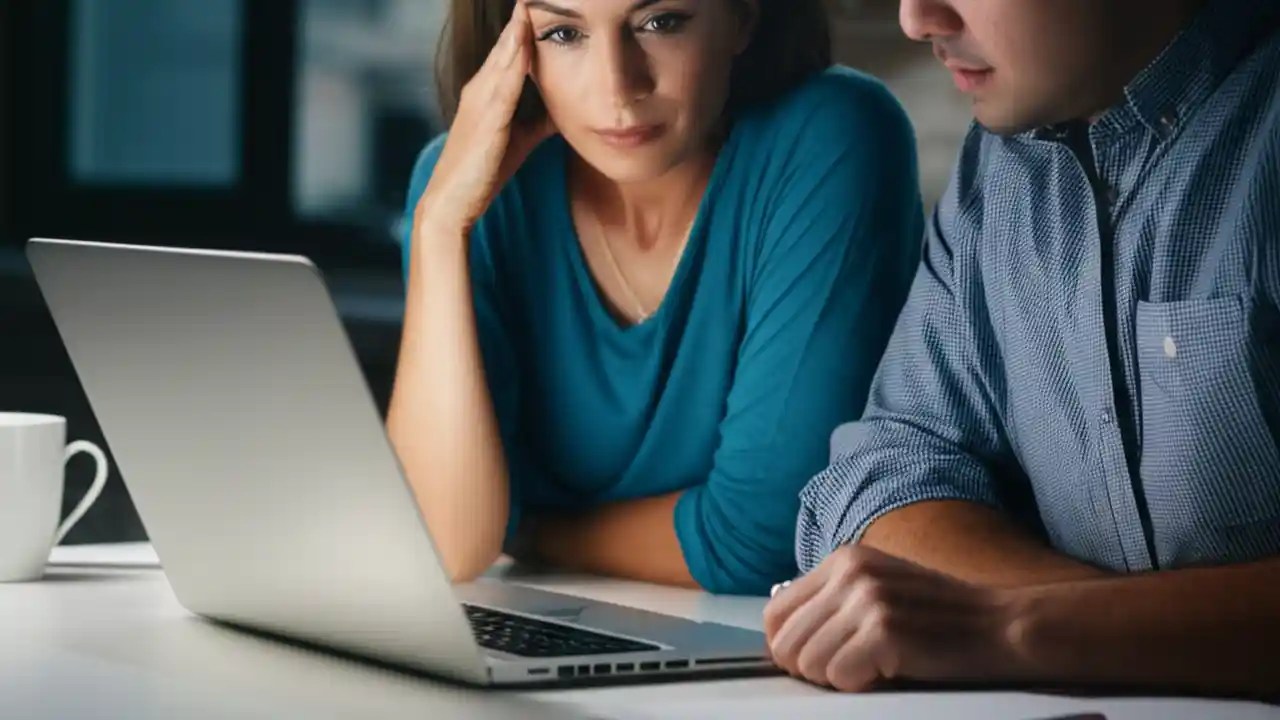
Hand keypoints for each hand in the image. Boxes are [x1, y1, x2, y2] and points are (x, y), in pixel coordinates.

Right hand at [415, 0, 555, 237]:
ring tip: (532, 1)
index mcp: (487, 92)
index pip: (510, 49)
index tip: (543, 3)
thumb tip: (567, 109)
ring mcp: (480, 101)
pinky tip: (525, 38)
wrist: (452, 202)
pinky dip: (514, 58)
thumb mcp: (519, 139)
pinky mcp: (486, 119)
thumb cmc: (483, 172)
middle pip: (507, 43)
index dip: (526, 26)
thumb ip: (540, 120)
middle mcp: (480, 89)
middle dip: (523, 17)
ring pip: (504, 55)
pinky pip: (503, 82)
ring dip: (520, 27)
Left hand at [763, 545, 1021, 691]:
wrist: (1001, 626)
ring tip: (873, 668)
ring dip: (837, 679)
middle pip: (786, 643)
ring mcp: (867, 600)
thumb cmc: (940, 618)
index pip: (775, 613)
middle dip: (810, 669)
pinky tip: (888, 671)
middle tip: (850, 670)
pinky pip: (839, 677)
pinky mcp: (884, 631)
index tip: (815, 661)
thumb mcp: (879, 589)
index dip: (787, 647)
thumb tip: (782, 639)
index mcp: (843, 559)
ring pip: (808, 665)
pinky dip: (859, 685)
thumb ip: (833, 603)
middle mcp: (850, 573)